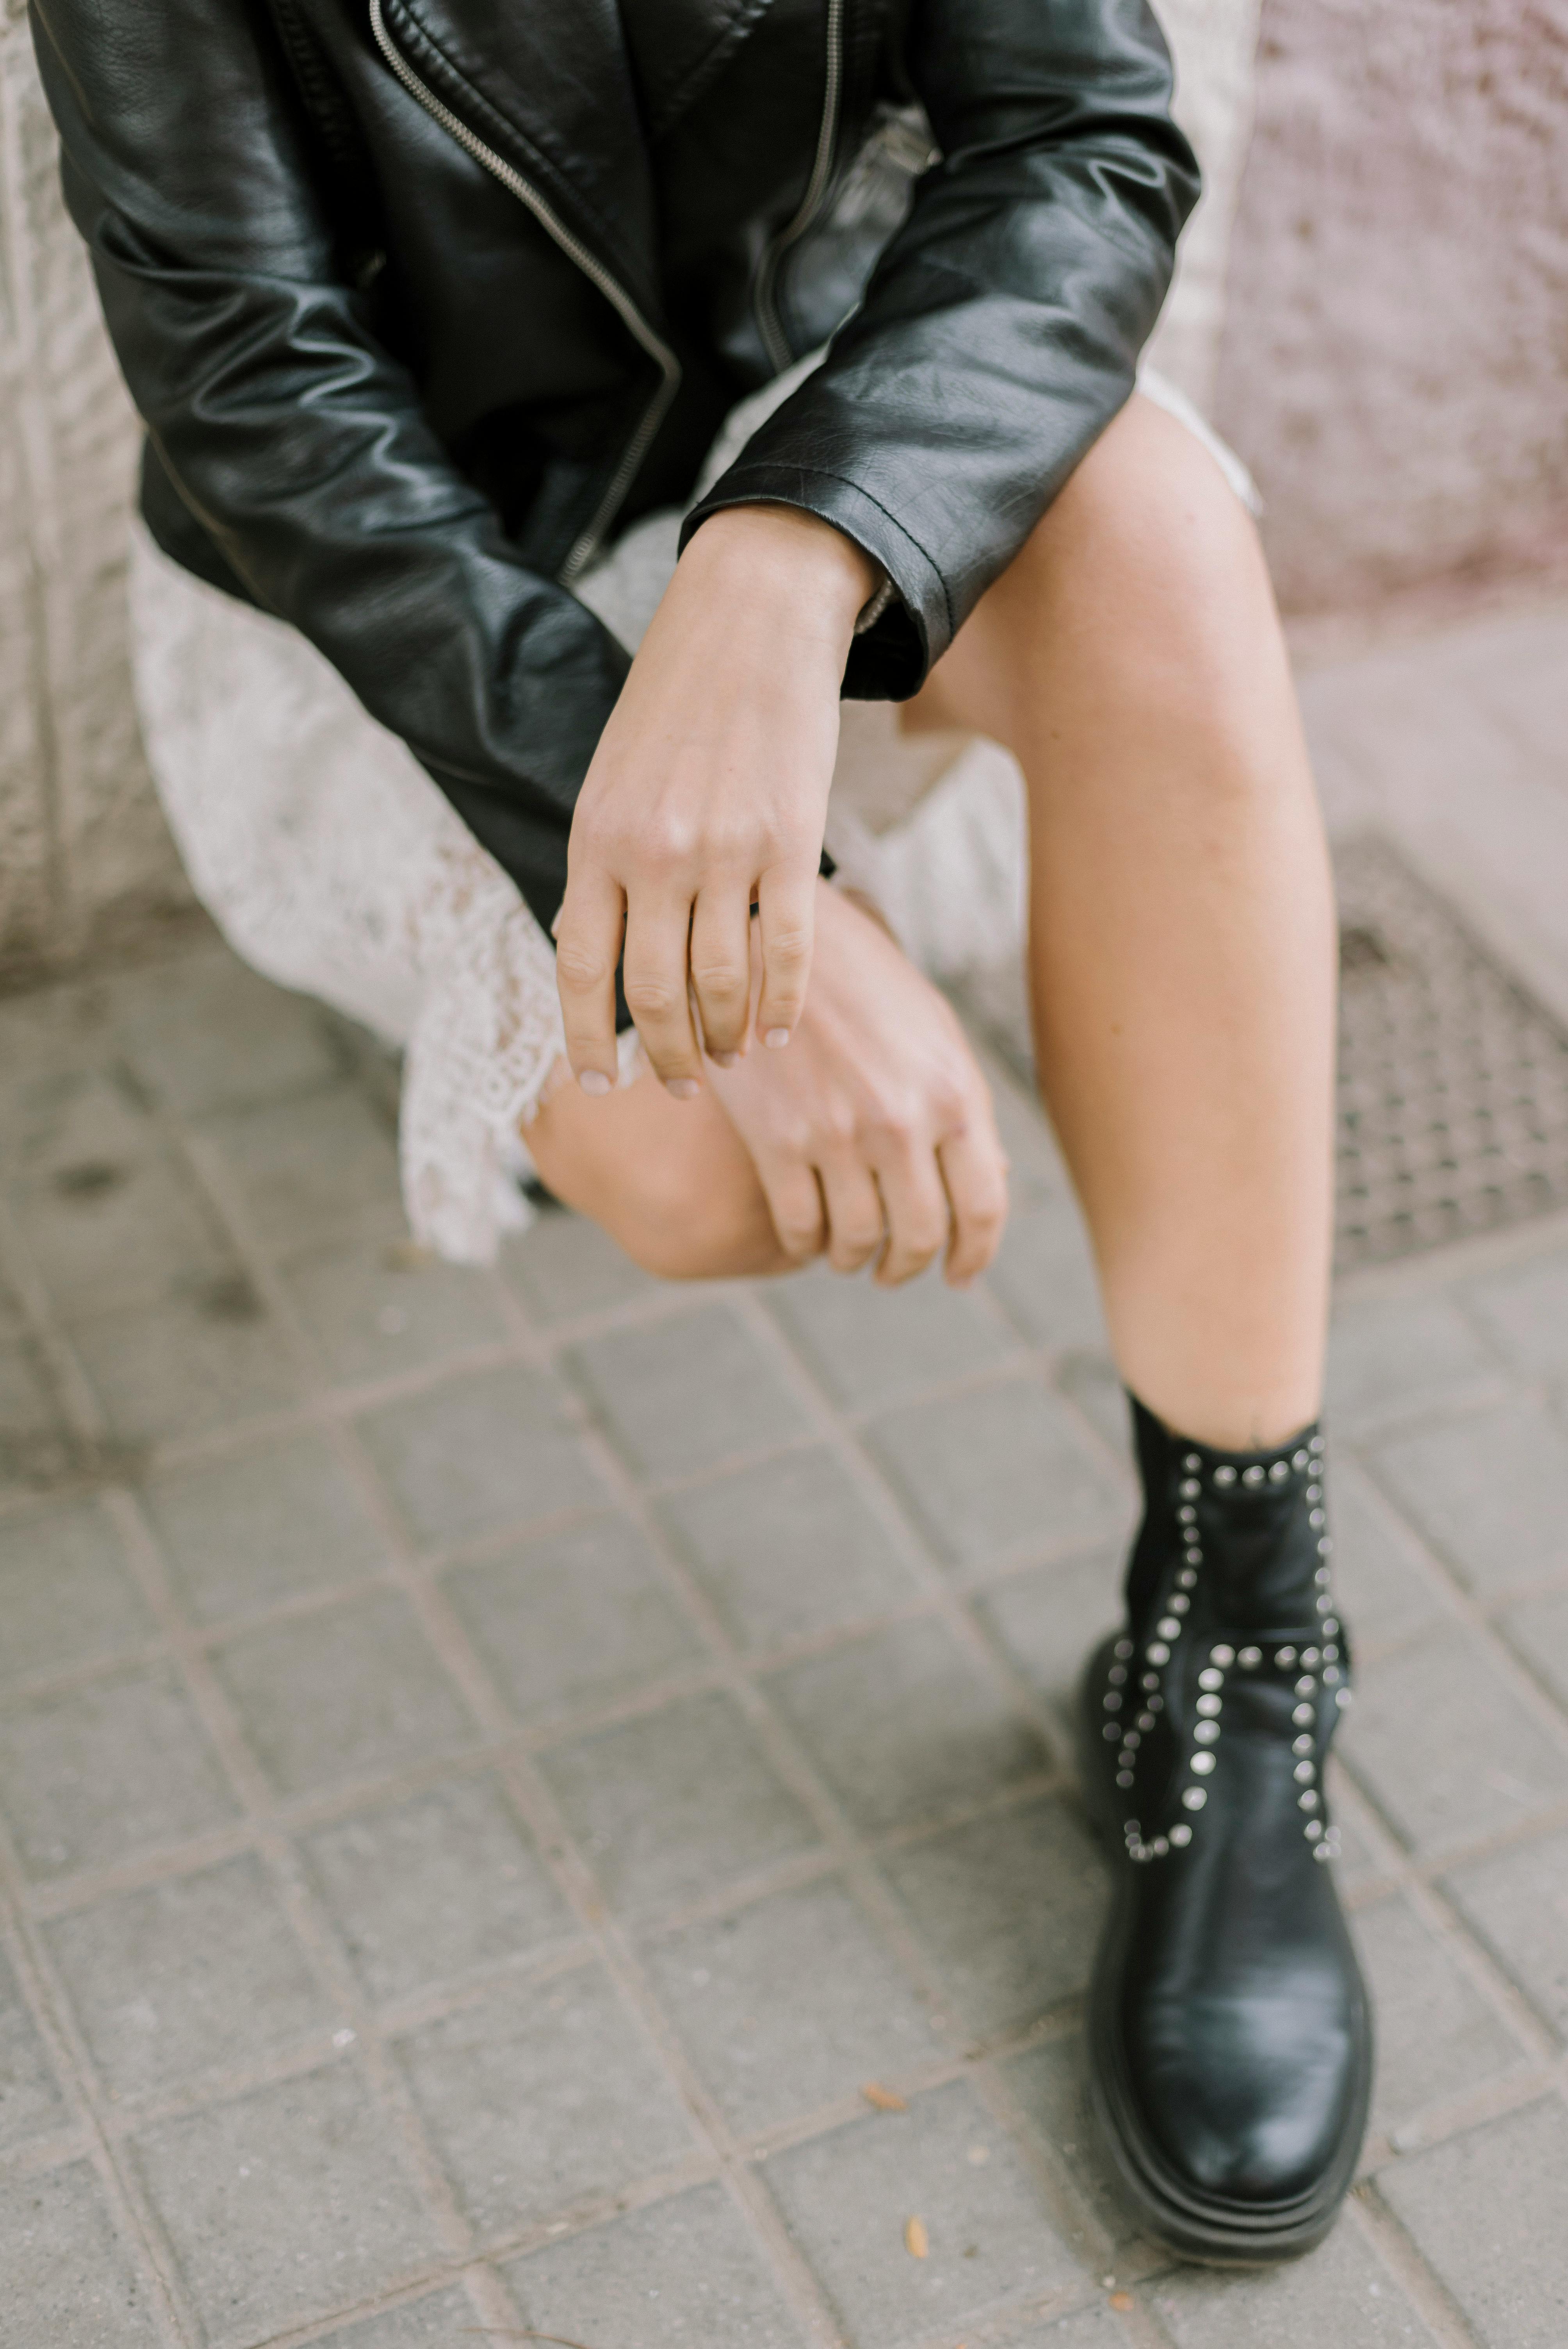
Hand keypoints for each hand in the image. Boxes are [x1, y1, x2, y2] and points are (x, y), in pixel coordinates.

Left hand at [555, 505, 877, 1095]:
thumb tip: (598, 950)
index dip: (584, 1039)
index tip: (597, 1086)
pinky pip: (785, 951)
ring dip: (724, 1037)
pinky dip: (785, 1004)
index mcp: (596, 839)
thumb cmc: (677, 701)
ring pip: (719, 985)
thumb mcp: (612, 780)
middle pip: (652, 995)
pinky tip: (783, 1031)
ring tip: (731, 1058)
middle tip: (680, 1086)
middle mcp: (652, 854)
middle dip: (666, 1057)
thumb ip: (605, 864)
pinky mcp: (790, 842)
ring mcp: (723, 851)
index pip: (580, 967)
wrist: (749, 617)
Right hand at [708, 880, 1009, 1284]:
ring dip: (855, 1261)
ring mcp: (836, 1133)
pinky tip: (808, 1238)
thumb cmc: (863, 986)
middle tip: (895, 1272)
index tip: (960, 1276)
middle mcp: (901, 1120)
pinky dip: (806, 1246)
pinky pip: (799, 1226)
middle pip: (920, 1235)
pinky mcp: (775, 1138)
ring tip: (850, 1257)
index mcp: (953, 1093)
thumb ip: (961, 1107)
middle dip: (909, 1267)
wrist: (774, 941)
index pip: (983, 1206)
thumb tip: (989, 1184)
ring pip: (856, 1240)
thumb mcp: (933, 1032)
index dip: (976, 1255)